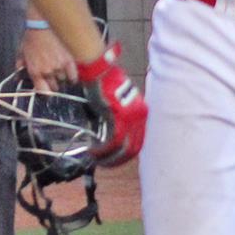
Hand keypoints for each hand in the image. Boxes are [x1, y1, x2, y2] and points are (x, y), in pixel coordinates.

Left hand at [21, 25, 78, 92]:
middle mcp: (48, 72)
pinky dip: (73, 76)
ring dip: (62, 77)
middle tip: (53, 78)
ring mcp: (59, 67)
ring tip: (61, 71)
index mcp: (35, 71)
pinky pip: (73, 75)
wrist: (42, 24)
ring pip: (63, 80)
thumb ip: (20, 66)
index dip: (46, 93)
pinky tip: (71, 75)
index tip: (48, 92)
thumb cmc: (31, 37)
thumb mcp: (21, 52)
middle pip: (54, 87)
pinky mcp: (69, 60)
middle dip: (54, 84)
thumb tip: (18, 76)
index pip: (43, 91)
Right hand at [76, 40, 147, 167]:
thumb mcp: (117, 101)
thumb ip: (118, 117)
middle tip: (104, 164)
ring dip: (109, 157)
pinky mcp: (117, 118)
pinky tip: (93, 152)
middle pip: (133, 148)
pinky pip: (112, 141)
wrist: (99, 70)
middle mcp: (140, 117)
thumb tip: (112, 134)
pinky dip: (102, 150)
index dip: (125, 153)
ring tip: (97, 160)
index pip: (138, 140)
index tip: (114, 158)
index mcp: (141, 112)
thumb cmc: (105, 82)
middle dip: (118, 159)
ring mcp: (130, 118)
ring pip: (123, 148)